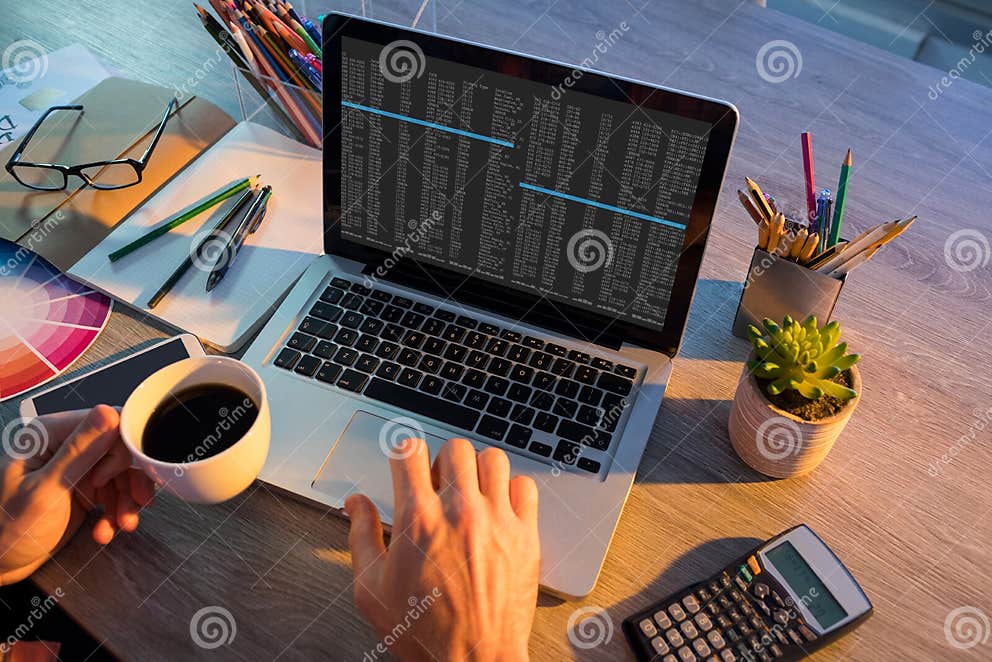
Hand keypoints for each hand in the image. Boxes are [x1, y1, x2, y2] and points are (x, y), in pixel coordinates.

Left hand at [0, 406, 154, 583]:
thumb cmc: (6, 528)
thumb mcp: (46, 490)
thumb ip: (79, 451)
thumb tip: (109, 413)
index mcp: (49, 434)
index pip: (107, 421)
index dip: (122, 448)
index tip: (118, 476)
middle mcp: (64, 445)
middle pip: (119, 448)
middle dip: (130, 479)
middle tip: (136, 503)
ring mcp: (75, 467)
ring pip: (121, 472)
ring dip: (127, 500)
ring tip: (123, 525)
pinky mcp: (82, 488)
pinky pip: (114, 492)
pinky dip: (116, 512)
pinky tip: (106, 531)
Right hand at [346, 438, 539, 661]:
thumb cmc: (423, 632)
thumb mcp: (371, 589)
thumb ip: (361, 536)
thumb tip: (355, 502)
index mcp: (417, 520)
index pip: (409, 450)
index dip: (404, 453)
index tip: (405, 465)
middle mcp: (459, 512)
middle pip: (455, 447)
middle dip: (443, 461)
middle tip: (438, 487)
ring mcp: (496, 521)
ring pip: (493, 458)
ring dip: (478, 470)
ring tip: (470, 494)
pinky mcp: (525, 534)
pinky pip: (526, 485)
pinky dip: (512, 490)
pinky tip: (499, 509)